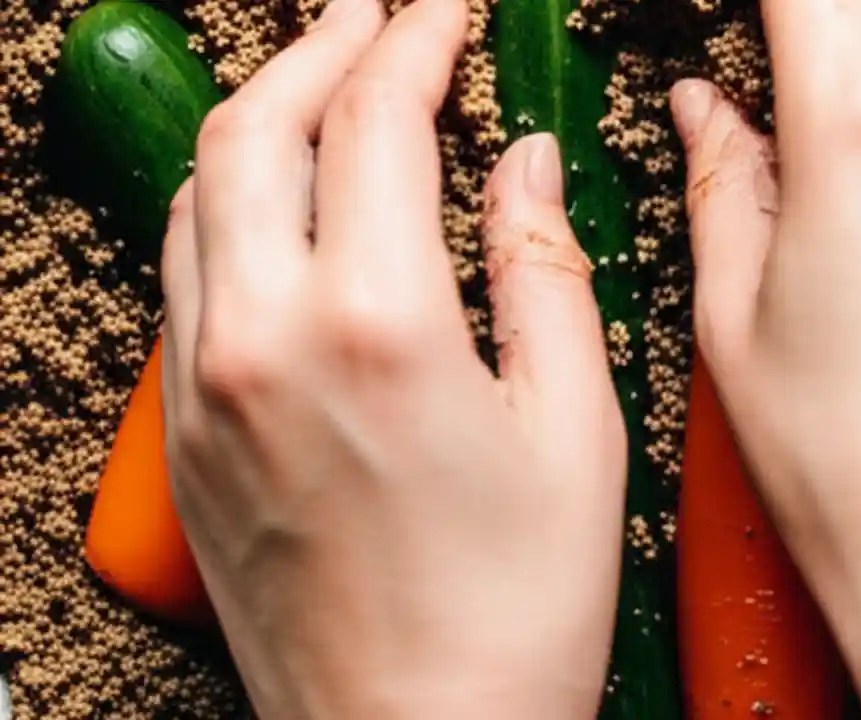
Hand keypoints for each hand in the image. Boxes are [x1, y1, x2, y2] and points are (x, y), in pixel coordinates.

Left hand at [161, 0, 623, 716]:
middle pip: (255, 128)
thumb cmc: (512, 614)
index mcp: (379, 328)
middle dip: (318, 48)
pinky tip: (279, 216)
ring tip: (320, 95)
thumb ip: (543, 272)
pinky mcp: (183, 442)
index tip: (445, 14)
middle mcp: (263, 342)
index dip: (416, 43)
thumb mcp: (575, 428)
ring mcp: (203, 392)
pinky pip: (181, 280)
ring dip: (258, 120)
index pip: (377, 122)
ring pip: (198, 196)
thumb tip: (523, 169)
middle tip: (373, 21)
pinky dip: (226, 210)